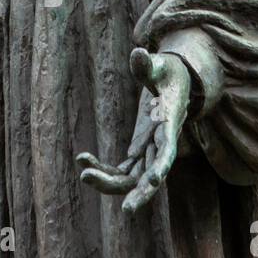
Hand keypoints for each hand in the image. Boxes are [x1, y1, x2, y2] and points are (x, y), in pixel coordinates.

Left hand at [77, 48, 191, 214]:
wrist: (175, 83)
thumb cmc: (168, 72)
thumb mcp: (161, 65)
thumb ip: (148, 65)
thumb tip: (138, 53)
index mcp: (170, 126)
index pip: (168, 152)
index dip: (161, 168)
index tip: (153, 183)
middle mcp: (161, 145)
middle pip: (149, 176)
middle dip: (136, 192)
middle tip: (119, 204)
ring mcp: (150, 152)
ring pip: (132, 179)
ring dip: (110, 182)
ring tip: (84, 174)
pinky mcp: (139, 152)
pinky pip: (121, 170)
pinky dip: (103, 168)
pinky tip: (82, 157)